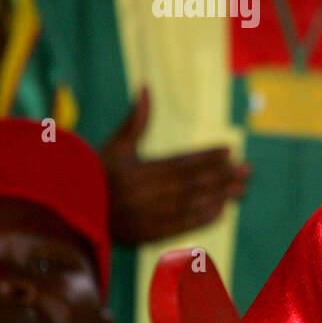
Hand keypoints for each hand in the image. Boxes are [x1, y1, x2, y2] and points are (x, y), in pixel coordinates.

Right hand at [100, 89, 248, 243]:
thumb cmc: (96, 172)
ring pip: (189, 205)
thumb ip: (136, 120)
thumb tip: (146, 87)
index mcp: (134, 171)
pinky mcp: (145, 235)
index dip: (206, 156)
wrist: (71, 210)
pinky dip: (201, 219)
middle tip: (247, 169)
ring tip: (241, 189)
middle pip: (190, 184)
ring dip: (219, 197)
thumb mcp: (115, 146)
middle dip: (221, 176)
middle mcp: (141, 194)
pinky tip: (222, 210)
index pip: (178, 162)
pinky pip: (179, 227)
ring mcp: (144, 216)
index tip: (229, 149)